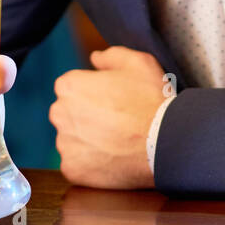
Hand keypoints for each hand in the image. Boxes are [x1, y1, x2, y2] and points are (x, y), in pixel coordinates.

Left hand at [49, 46, 166, 189]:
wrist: (165, 143)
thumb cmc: (151, 100)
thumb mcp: (138, 63)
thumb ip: (111, 55)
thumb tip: (95, 58)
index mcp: (69, 86)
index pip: (73, 87)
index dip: (95, 92)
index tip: (113, 100)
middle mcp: (59, 114)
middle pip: (69, 113)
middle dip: (87, 116)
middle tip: (116, 121)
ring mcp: (64, 144)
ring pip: (73, 140)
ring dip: (89, 140)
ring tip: (117, 141)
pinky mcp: (72, 169)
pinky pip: (78, 164)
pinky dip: (92, 163)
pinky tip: (113, 157)